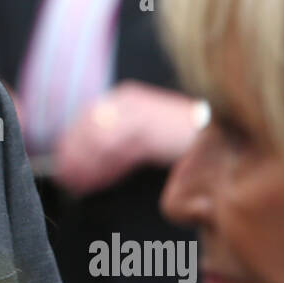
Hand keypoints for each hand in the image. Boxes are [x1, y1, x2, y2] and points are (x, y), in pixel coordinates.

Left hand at [52, 81, 200, 196]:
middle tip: (65, 178)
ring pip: (100, 141)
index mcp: (125, 98)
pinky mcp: (150, 130)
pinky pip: (117, 152)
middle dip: (74, 155)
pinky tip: (95, 182)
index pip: (87, 117)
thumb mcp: (144, 130)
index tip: (61, 162)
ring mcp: (139, 114)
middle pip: (89, 128)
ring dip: (86, 166)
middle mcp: (128, 101)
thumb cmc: (180, 137)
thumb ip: (118, 139)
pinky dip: (103, 169)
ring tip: (76, 184)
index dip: (71, 141)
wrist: (222, 133)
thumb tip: (84, 158)